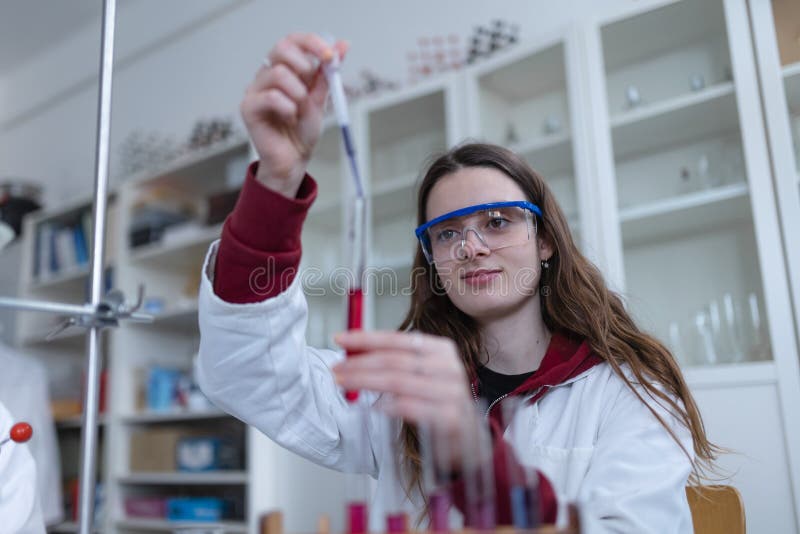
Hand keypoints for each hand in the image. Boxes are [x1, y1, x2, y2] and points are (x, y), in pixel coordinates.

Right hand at [241, 33, 348, 197]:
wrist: (294, 159)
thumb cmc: (303, 130)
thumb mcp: (320, 98)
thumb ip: (327, 73)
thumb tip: (343, 45)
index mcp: (284, 68)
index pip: (293, 41)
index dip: (312, 43)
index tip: (330, 56)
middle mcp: (267, 74)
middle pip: (281, 48)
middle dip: (304, 65)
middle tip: (311, 87)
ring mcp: (255, 90)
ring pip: (279, 74)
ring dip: (298, 93)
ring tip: (299, 110)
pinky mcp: (248, 108)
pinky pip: (271, 97)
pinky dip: (288, 108)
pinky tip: (289, 119)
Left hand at [333, 330, 483, 470]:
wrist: (469, 437)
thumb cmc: (438, 402)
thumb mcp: (420, 374)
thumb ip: (393, 361)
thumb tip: (354, 351)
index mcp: (441, 349)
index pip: (398, 339)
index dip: (366, 338)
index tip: (340, 339)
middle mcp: (448, 367)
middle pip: (394, 360)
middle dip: (360, 363)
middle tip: (336, 368)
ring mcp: (451, 392)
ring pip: (397, 381)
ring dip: (364, 382)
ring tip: (343, 383)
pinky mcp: (450, 417)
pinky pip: (410, 408)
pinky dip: (386, 406)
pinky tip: (369, 407)